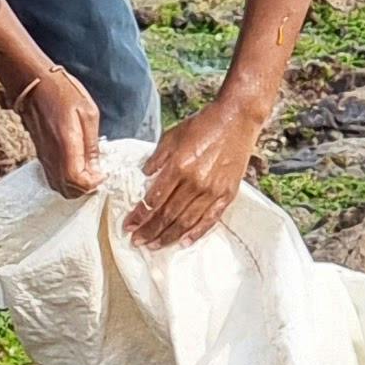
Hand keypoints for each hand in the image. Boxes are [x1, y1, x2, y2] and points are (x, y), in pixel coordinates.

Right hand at [12, 64, 103, 197]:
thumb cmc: (63, 93)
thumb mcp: (88, 114)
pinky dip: (67, 180)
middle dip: (85, 188)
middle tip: (97, 173)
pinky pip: (53, 179)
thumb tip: (97, 170)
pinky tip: (77, 165)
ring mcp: (44, 158)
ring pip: (59, 188)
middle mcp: (52, 157)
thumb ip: (92, 146)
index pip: (77, 181)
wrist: (34, 85)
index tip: (103, 173)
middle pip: (68, 191)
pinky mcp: (41, 156)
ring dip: (76, 186)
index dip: (92, 183)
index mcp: (66, 144)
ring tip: (88, 170)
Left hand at [126, 96, 262, 249]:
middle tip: (137, 242)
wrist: (237, 118)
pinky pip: (210, 219)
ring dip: (168, 236)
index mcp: (179, 166)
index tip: (128, 226)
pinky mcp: (227, 194)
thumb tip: (144, 175)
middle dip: (150, 231)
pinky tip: (183, 242)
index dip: (139, 215)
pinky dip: (196, 233)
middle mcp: (195, 182)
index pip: (154, 199)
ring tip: (154, 246)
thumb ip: (157, 157)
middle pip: (168, 215)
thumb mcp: (172, 135)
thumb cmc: (202, 124)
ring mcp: (213, 190)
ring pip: (186, 221)